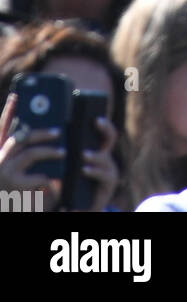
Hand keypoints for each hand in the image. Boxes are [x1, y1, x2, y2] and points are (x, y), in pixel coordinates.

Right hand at [0, 93, 63, 208]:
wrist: (6, 208)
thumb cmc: (12, 191)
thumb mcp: (12, 170)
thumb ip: (21, 154)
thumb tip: (37, 130)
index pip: (2, 128)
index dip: (7, 111)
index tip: (16, 95)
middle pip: (21, 137)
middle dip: (41, 132)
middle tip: (58, 132)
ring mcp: (5, 173)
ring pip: (30, 153)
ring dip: (49, 151)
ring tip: (63, 152)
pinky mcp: (14, 187)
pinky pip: (38, 176)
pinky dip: (48, 178)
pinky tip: (53, 181)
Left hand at [77, 116, 118, 212]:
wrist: (79, 206)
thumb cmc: (73, 182)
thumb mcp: (70, 165)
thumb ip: (68, 151)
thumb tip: (57, 132)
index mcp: (96, 149)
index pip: (103, 130)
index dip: (102, 121)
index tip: (94, 113)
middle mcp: (105, 157)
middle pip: (111, 137)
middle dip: (105, 127)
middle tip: (96, 122)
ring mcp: (109, 170)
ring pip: (105, 157)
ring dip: (95, 155)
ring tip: (83, 154)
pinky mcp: (109, 184)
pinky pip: (104, 175)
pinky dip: (94, 172)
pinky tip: (84, 170)